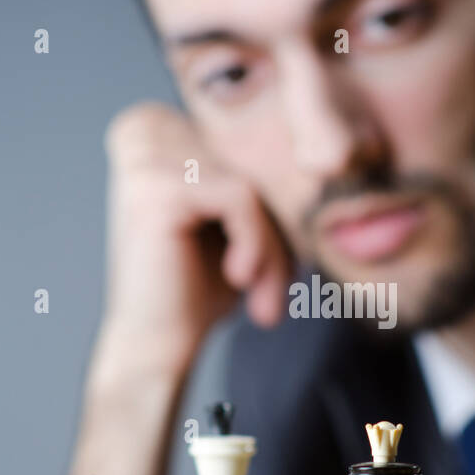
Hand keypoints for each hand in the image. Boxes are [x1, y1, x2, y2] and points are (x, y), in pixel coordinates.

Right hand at [95, 101, 292, 378]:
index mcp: (156, 125)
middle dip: (273, 234)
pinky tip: (238, 280)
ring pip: (251, 185)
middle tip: (269, 296)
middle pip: (250, 166)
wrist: (156, 349)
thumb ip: (264, 182)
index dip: (267, 211)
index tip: (264, 269)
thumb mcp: (239, 224)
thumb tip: (331, 151)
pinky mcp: (156, 186)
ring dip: (269, 248)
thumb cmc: (196, 289)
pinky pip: (242, 198)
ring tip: (260, 298)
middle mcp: (143, 128)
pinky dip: (256, 245)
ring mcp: (145, 155)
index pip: (246, 150)